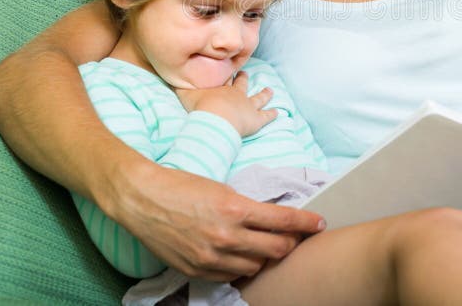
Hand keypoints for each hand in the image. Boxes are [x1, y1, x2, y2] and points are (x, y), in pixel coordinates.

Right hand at [109, 159, 326, 279]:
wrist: (142, 198)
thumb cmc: (181, 186)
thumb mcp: (222, 188)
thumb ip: (247, 208)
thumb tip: (272, 218)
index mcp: (235, 209)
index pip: (284, 221)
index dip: (307, 223)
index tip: (319, 223)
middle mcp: (226, 236)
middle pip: (276, 249)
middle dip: (291, 242)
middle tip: (295, 236)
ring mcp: (211, 257)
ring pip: (256, 265)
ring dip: (266, 255)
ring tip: (265, 244)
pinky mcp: (197, 270)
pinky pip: (232, 275)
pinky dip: (241, 266)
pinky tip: (240, 255)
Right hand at [176, 72, 276, 136]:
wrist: (215, 116)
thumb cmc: (199, 105)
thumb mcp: (184, 93)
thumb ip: (178, 85)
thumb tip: (170, 75)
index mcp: (221, 88)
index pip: (224, 79)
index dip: (226, 74)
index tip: (229, 68)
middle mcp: (236, 94)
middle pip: (241, 85)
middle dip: (243, 79)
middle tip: (246, 74)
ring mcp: (248, 106)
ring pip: (258, 99)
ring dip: (264, 95)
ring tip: (270, 90)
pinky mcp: (255, 120)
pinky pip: (265, 116)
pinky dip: (272, 114)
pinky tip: (278, 113)